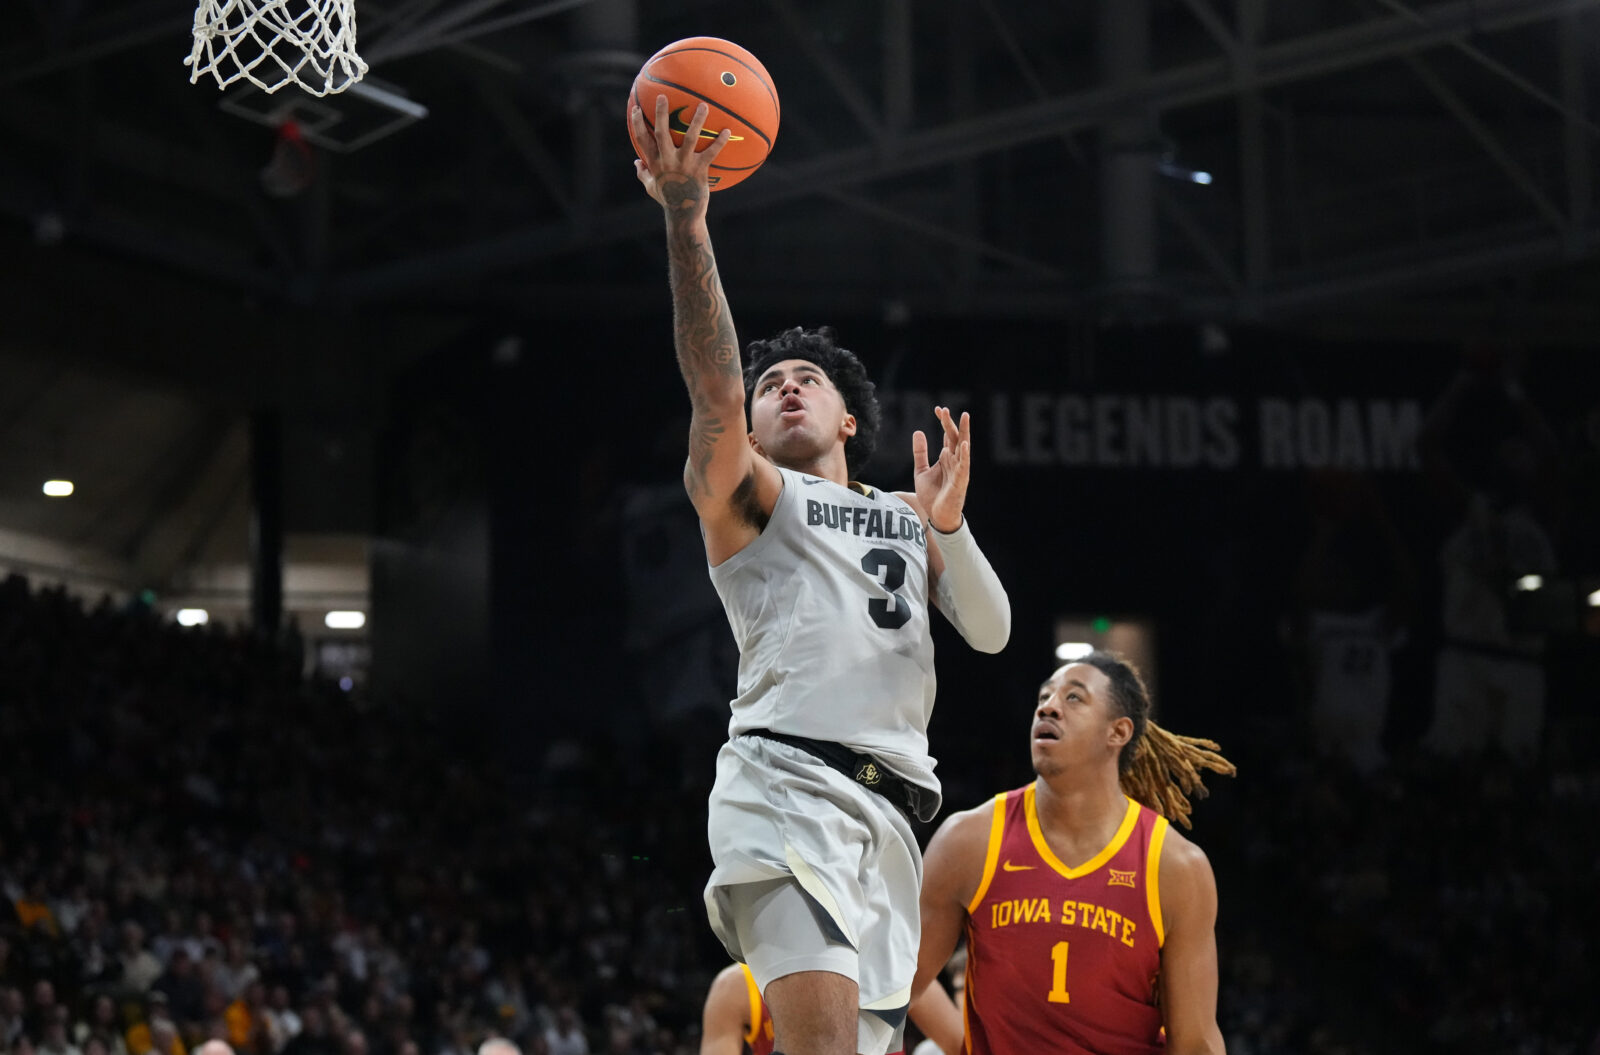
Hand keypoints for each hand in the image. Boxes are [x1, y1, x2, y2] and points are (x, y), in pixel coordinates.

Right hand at [630, 95, 730, 216]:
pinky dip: (720, 141)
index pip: (642, 139)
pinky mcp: (700, 170)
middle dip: (661, 113)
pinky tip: (728, 130)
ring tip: (704, 105)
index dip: (636, 123)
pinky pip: (711, 152)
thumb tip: (635, 162)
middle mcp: (667, 161)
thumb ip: (643, 173)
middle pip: (661, 132)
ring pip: (690, 138)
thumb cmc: (668, 199)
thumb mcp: (652, 187)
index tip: (635, 107)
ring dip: (697, 121)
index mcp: (654, 163)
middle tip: (662, 96)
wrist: (684, 214)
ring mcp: (684, 164)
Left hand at [912, 407, 970, 533]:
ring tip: (964, 417)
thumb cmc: (932, 495)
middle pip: (955, 437)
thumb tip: (918, 431)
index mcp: (947, 457)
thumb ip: (920, 452)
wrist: (937, 516)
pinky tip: (964, 444)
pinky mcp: (960, 481)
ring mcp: (959, 470)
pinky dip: (965, 454)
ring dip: (963, 432)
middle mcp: (955, 461)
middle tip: (944, 409)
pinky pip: (964, 466)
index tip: (938, 409)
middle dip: (950, 423)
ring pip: (963, 447)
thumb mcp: (921, 471)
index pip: (948, 435)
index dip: (943, 422)